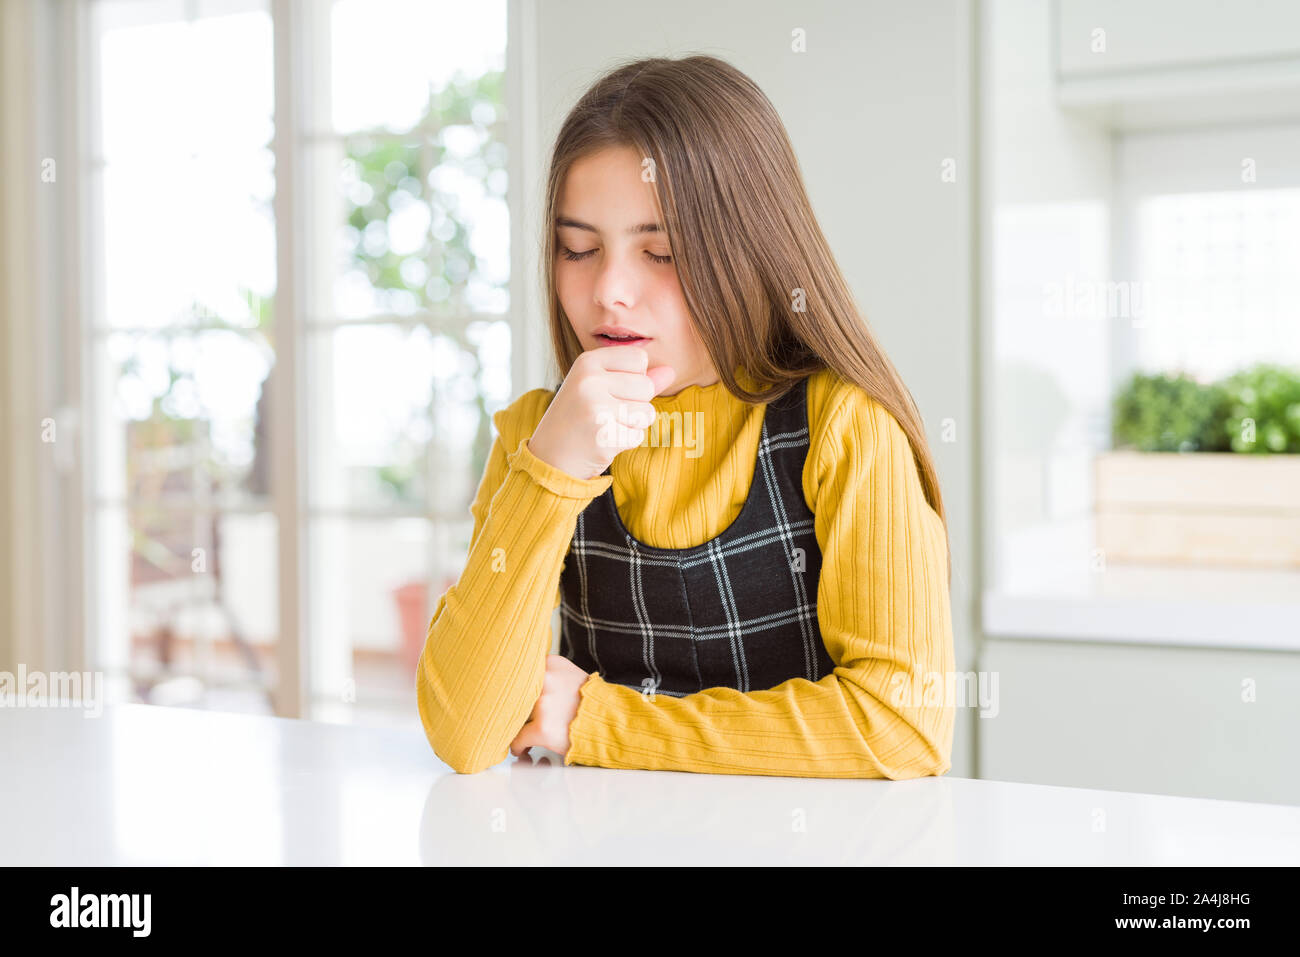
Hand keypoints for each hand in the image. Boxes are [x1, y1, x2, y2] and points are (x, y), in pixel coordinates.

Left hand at [509, 654, 592, 759]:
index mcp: (552, 664)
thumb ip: (549, 674)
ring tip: (526, 733)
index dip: (516, 687)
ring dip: (519, 727)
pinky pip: (518, 739)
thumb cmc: (591, 703)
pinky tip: (524, 748)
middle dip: (515, 708)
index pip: (519, 673)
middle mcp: (546, 680)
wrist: (611, 723)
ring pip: (515, 717)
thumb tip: (522, 680)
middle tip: (518, 717)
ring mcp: (543, 704)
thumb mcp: (572, 676)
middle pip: (514, 695)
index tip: (515, 696)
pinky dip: (519, 746)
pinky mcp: (542, 729)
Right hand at [528, 345, 675, 480]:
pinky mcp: (604, 436)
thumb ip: (635, 378)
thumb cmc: (577, 419)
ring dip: (633, 424)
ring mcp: (596, 409)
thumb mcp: (599, 388)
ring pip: (647, 412)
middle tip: (606, 413)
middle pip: (646, 386)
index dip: (633, 378)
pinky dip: (625, 442)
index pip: (639, 358)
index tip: (609, 390)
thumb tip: (671, 371)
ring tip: (606, 426)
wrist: (548, 457)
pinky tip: (603, 441)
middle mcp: (590, 381)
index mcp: (587, 362)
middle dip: (635, 404)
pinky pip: (638, 436)